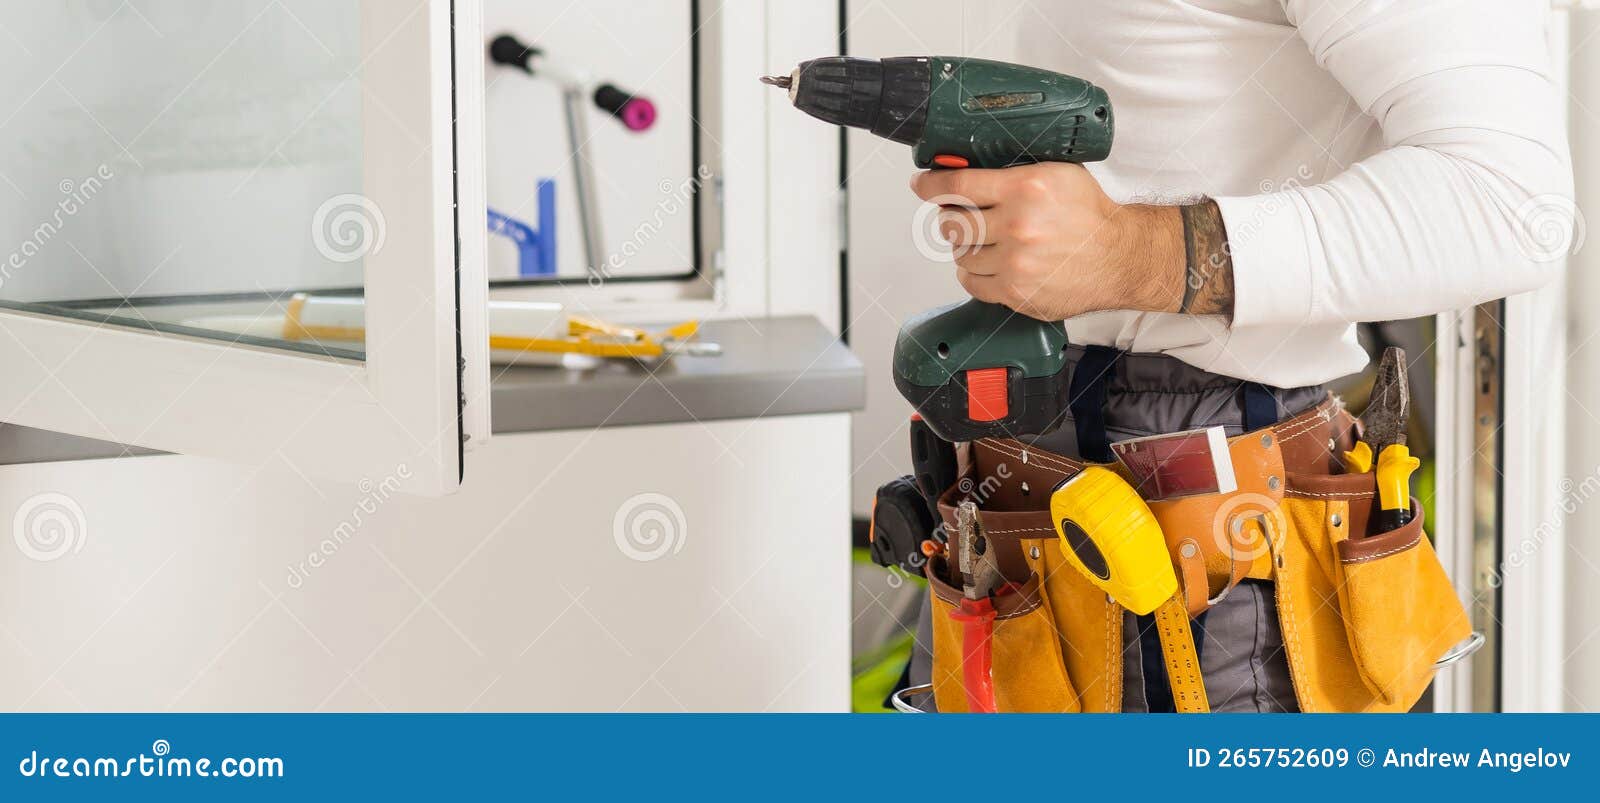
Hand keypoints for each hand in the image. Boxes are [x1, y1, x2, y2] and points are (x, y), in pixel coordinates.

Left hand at [909, 162, 1183, 320]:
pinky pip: (972, 283)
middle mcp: (1017, 225)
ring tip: (984, 241)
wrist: (1120, 257)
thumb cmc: (1092, 215)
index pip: (957, 185)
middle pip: (953, 222)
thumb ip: (1014, 172)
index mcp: (1026, 188)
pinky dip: (973, 273)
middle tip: (959, 216)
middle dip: (951, 218)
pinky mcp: (1016, 292)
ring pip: (961, 254)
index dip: (930, 184)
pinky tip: (988, 264)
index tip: (922, 184)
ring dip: (965, 247)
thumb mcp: (1057, 174)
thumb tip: (969, 170)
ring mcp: (1015, 262)